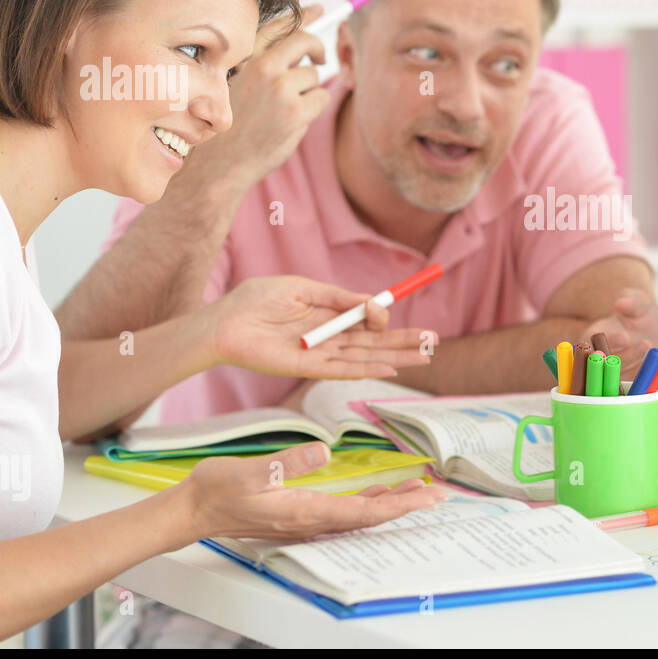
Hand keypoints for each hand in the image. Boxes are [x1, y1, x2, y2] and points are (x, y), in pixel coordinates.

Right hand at [182, 4, 331, 195]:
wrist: (219, 163)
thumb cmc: (227, 125)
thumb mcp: (234, 84)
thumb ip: (261, 64)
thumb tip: (296, 48)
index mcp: (243, 58)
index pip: (278, 26)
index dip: (303, 16)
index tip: (320, 10)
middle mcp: (261, 67)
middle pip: (304, 41)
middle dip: (317, 48)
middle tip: (320, 58)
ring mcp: (280, 89)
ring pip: (313, 75)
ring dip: (308, 90)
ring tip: (286, 109)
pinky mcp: (295, 111)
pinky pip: (320, 98)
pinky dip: (313, 108)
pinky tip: (292, 121)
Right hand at [182, 442, 445, 539]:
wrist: (191, 509)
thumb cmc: (216, 490)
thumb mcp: (250, 471)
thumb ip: (287, 463)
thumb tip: (323, 452)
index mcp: (305, 512)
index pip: (364, 513)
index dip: (399, 506)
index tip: (427, 497)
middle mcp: (311, 521)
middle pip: (369, 517)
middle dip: (406, 506)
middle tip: (439, 495)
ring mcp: (306, 520)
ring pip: (359, 515)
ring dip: (391, 504)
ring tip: (419, 492)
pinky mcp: (299, 513)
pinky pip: (344, 511)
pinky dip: (369, 503)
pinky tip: (379, 495)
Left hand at [203, 275, 436, 379]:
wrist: (224, 322)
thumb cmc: (257, 300)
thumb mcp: (304, 289)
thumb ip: (339, 297)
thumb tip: (372, 303)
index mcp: (328, 315)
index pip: (367, 321)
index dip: (383, 316)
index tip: (388, 307)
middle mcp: (329, 338)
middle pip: (375, 341)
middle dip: (405, 341)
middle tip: (433, 341)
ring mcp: (322, 354)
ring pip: (367, 356)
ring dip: (397, 356)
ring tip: (425, 355)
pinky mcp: (309, 368)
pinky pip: (344, 369)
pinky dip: (368, 369)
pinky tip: (391, 369)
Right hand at [585, 288, 657, 379]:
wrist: (657, 335)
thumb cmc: (643, 317)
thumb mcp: (642, 306)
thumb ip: (633, 302)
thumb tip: (621, 302)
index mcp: (594, 339)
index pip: (594, 345)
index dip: (609, 342)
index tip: (624, 336)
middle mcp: (602, 361)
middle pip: (608, 367)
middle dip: (627, 357)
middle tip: (645, 344)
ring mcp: (618, 377)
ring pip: (624, 380)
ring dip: (640, 369)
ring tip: (657, 352)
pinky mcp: (636, 388)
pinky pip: (644, 391)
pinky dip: (654, 385)